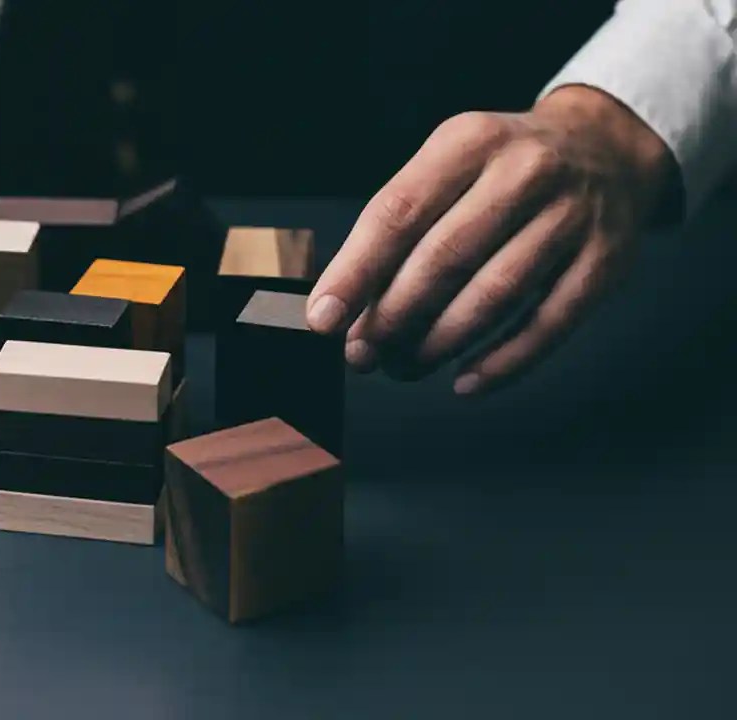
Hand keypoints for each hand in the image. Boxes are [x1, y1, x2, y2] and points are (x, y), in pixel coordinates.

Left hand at [305, 85, 676, 393]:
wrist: (606, 147)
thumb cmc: (501, 170)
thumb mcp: (447, 165)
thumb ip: (396, 224)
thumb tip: (340, 302)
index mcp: (469, 141)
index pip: (398, 213)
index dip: (356, 273)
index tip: (323, 319)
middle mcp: (525, 170)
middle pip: (445, 258)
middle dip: (393, 317)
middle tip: (362, 354)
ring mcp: (573, 215)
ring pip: (496, 294)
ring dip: (439, 344)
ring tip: (404, 367)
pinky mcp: (606, 260)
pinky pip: (548, 324)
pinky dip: (502, 362)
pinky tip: (464, 381)